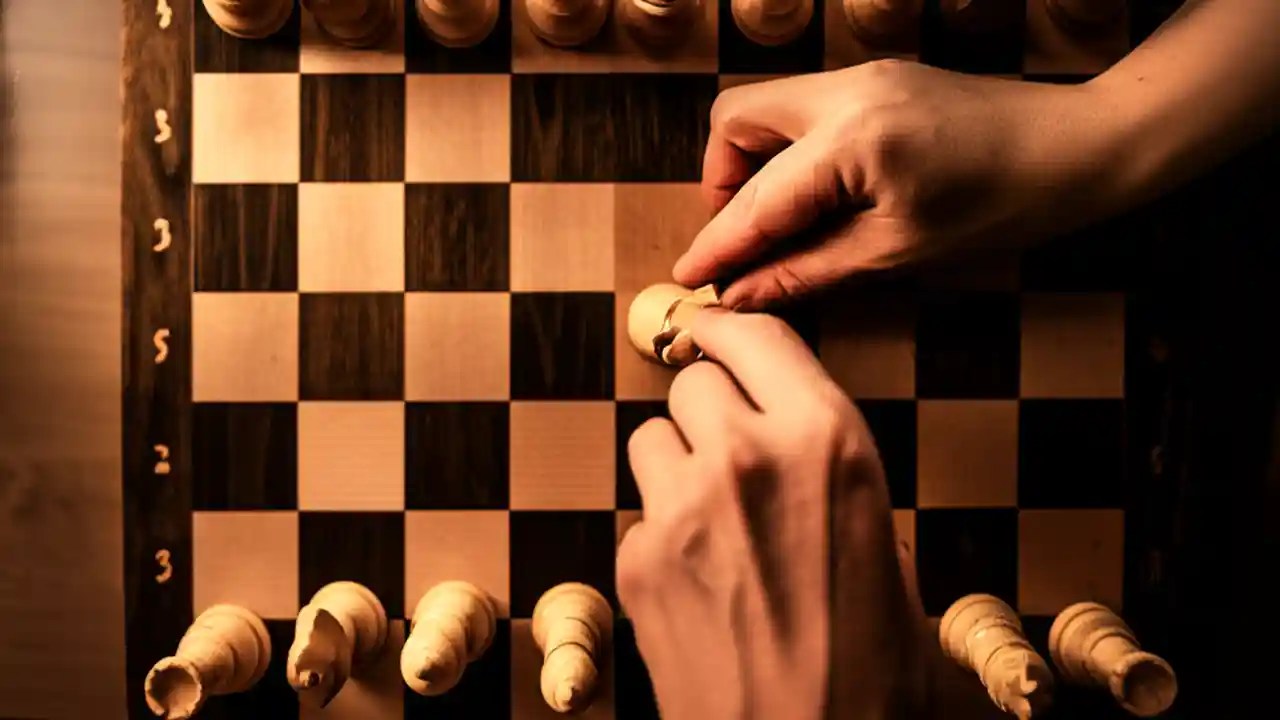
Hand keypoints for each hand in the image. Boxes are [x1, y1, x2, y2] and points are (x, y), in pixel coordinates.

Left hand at [616, 309, 933, 719]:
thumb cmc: (867, 675)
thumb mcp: (889, 553)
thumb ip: (839, 481)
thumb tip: (803, 450)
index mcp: (828, 444)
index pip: (758, 334)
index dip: (730, 332)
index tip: (713, 331)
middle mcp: (749, 458)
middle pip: (694, 381)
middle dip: (711, 412)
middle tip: (732, 457)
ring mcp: (682, 506)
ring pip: (653, 438)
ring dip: (678, 466)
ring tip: (716, 525)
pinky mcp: (637, 559)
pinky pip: (638, 512)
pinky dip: (660, 535)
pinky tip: (699, 581)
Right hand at [674, 59, 1123, 309]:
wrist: (1082, 146)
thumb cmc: (1007, 205)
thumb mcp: (901, 252)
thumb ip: (810, 270)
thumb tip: (744, 294)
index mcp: (853, 140)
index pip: (758, 198)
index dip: (717, 245)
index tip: (689, 279)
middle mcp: (846, 90)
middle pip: (736, 119)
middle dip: (723, 182)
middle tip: (745, 239)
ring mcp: (863, 75)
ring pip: (768, 106)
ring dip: (757, 163)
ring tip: (784, 221)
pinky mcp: (879, 76)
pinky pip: (807, 108)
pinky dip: (794, 151)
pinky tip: (823, 195)